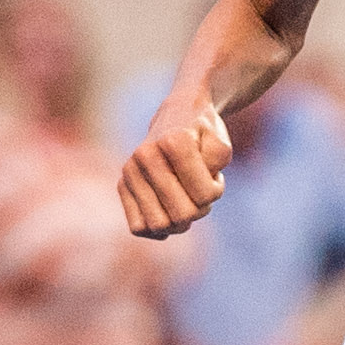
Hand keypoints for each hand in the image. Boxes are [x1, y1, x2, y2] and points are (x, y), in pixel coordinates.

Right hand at [119, 104, 232, 237]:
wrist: (177, 115)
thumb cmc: (203, 134)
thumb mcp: (222, 146)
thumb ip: (216, 167)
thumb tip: (191, 200)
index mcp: (173, 142)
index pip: (205, 196)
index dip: (216, 190)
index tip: (213, 174)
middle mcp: (145, 155)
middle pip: (181, 216)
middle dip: (198, 210)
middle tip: (199, 192)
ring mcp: (130, 171)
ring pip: (158, 226)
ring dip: (179, 222)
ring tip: (183, 200)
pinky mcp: (122, 185)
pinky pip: (138, 228)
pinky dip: (158, 229)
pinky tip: (168, 211)